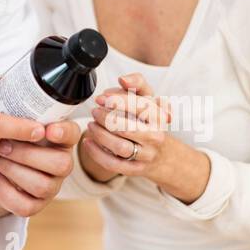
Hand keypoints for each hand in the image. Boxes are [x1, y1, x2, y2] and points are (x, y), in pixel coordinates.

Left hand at [0, 118, 82, 217]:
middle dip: (27, 155)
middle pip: (60, 164)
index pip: (72, 134)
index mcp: (60, 138)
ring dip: (13, 171)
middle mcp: (62, 163)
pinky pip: (26, 206)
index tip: (49, 130)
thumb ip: (15, 113)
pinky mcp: (37, 204)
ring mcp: (52, 186)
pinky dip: (5, 191)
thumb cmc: (10, 136)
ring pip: (42, 186)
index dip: (64, 133)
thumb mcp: (14, 121)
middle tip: (2, 146)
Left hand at [83, 72, 208, 203]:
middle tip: (94, 111)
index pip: (140, 107)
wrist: (161, 153)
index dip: (118, 101)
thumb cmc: (148, 119)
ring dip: (100, 135)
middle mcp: (156, 136)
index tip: (101, 98)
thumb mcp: (148, 98)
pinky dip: (97, 154)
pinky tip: (88, 142)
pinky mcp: (136, 169)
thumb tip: (122, 79)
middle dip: (105, 118)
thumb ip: (137, 83)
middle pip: (127, 128)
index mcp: (159, 116)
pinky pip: (114, 164)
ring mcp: (147, 155)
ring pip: (120, 147)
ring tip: (91, 125)